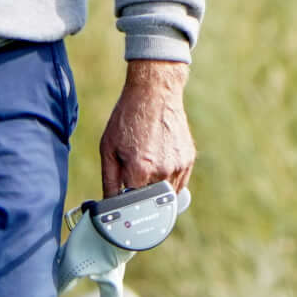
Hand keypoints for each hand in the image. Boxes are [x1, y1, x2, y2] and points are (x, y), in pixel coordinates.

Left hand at [99, 59, 193, 196]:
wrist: (154, 93)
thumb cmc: (127, 118)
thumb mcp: (108, 148)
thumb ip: (109, 181)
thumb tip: (109, 203)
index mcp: (140, 169)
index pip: (132, 204)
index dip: (125, 202)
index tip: (122, 200)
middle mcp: (162, 170)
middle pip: (150, 201)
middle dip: (140, 195)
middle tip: (133, 178)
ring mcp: (179, 166)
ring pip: (166, 195)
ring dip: (155, 189)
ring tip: (146, 165)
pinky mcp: (188, 159)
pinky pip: (179, 183)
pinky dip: (168, 180)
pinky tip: (158, 162)